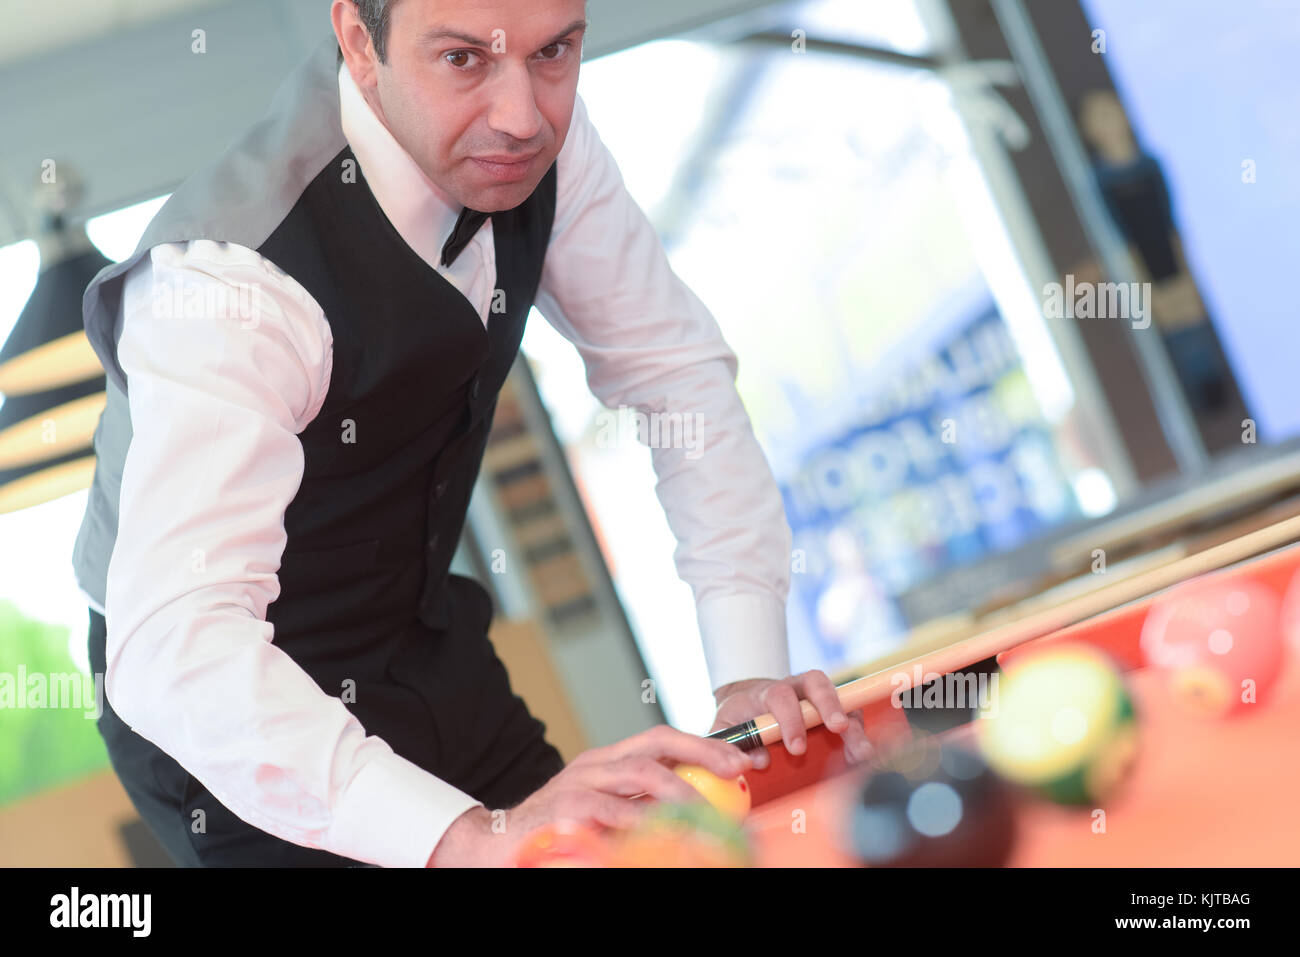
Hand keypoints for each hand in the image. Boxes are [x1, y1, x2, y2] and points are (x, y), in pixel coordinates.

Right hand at [427, 724, 751, 865]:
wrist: (492, 847)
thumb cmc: (554, 834)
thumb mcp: (602, 813)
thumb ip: (639, 807)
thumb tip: (697, 813)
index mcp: (605, 761)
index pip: (659, 739)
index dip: (702, 745)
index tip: (740, 760)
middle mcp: (592, 765)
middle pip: (654, 747)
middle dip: (701, 755)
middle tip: (736, 773)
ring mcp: (576, 785)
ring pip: (636, 774)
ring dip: (677, 791)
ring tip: (706, 810)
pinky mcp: (562, 811)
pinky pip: (609, 813)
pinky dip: (637, 822)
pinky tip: (658, 834)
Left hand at [710, 671, 874, 770]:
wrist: (752, 701)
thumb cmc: (740, 714)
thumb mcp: (726, 723)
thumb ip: (730, 741)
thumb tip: (757, 761)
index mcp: (770, 690)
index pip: (781, 696)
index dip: (791, 720)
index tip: (796, 748)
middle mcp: (798, 688)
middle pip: (818, 684)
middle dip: (829, 706)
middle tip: (839, 729)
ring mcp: (819, 698)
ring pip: (842, 699)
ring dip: (853, 725)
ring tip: (862, 753)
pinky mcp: (835, 711)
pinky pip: (852, 717)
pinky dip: (859, 734)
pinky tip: (862, 758)